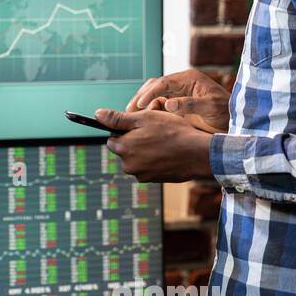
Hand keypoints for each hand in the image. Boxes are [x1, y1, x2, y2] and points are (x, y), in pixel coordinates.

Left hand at [94, 108, 213, 182]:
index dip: (124, 131)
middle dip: (134, 142)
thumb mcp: (144, 118)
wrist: (197, 153)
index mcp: (123, 149)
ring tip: (162, 143)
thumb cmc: (173, 132)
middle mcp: (129, 166)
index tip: (138, 127)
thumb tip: (97, 115)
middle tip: (153, 133)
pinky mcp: (154, 180)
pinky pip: (148, 168)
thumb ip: (118, 118)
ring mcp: (141, 175)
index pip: (112, 139)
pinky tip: (167, 153)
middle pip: (124, 151)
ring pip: (136, 159)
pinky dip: (154, 161)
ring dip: (144, 152)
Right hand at [126, 68, 230, 133]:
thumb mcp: (211, 107)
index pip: (163, 82)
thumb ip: (190, 104)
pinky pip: (158, 103)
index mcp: (190, 79)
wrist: (235, 121)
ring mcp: (179, 92)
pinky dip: (149, 109)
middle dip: (141, 96)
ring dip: (142, 103)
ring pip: (154, 93)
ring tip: (132, 115)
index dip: (149, 93)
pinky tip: (142, 119)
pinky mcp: (177, 103)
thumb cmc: (226, 113)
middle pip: (155, 85)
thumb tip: (167, 104)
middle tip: (130, 111)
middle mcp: (182, 83)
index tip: (139, 105)